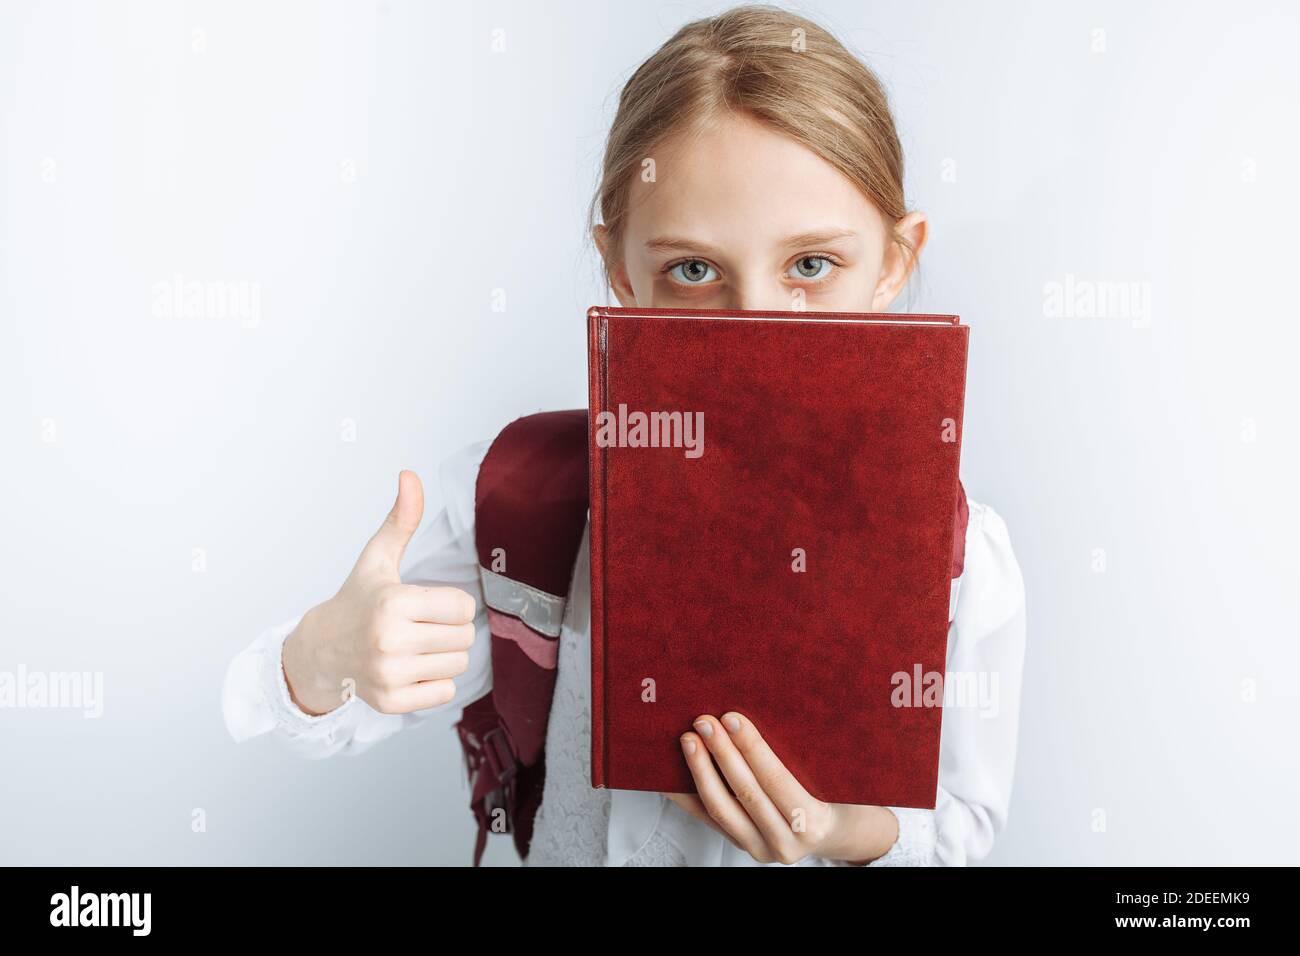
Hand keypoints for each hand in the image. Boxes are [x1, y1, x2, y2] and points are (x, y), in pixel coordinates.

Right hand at [281, 471, 477, 715]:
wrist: (321, 650)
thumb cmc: (358, 600)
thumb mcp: (378, 558)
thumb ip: (401, 520)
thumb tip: (410, 475)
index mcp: (393, 603)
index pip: (464, 607)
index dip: (451, 603)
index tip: (427, 603)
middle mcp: (390, 642)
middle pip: (465, 637)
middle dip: (450, 629)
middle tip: (422, 626)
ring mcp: (390, 676)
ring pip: (459, 664)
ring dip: (445, 655)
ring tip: (417, 647)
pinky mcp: (391, 703)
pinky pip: (446, 693)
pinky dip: (435, 683)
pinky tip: (411, 670)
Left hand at [664, 712, 898, 865]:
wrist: (840, 831)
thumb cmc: (840, 794)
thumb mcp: (836, 775)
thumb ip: (806, 753)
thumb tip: (769, 702)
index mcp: (814, 821)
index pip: (776, 781)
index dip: (751, 748)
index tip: (732, 717)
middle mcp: (787, 842)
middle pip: (746, 794)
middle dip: (721, 754)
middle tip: (704, 721)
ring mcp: (761, 848)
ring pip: (722, 810)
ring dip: (701, 772)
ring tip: (689, 740)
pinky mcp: (742, 846)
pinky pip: (709, 821)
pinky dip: (687, 797)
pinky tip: (670, 775)